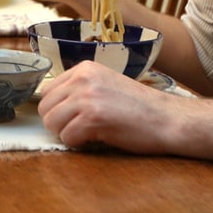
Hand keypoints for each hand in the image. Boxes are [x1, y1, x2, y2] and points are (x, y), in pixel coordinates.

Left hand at [38, 61, 181, 152]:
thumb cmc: (139, 107)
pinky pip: (67, 137)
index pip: (47, 91)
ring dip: (67, 134)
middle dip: (59, 123)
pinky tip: (97, 139)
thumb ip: (80, 89)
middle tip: (80, 129)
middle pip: (45, 108)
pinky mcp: (93, 117)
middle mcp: (82, 78)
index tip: (72, 118)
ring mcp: (87, 97)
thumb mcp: (105, 85)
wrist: (167, 118)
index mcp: (84, 68)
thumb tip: (53, 107)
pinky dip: (78, 144)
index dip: (57, 109)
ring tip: (89, 134)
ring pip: (52, 123)